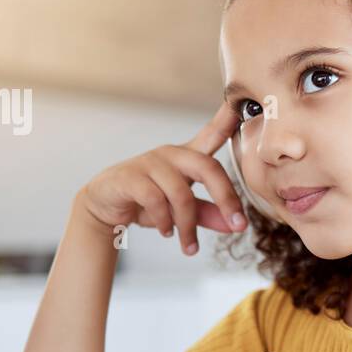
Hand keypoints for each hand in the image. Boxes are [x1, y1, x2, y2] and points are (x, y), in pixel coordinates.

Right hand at [78, 100, 246, 255]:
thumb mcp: (183, 210)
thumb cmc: (148, 203)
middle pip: (208, 167)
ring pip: (181, 194)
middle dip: (226, 198)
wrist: (105, 206)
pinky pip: (156, 201)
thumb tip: (236, 226)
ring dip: (188, 225)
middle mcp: (172, 154)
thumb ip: (209, 214)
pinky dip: (165, 221)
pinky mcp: (131, 177)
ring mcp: (150, 162)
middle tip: (238, 226)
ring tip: (188, 246)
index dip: (228, 119)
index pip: (212, 133)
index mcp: (188, 157)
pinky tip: (166, 232)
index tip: (246, 106)